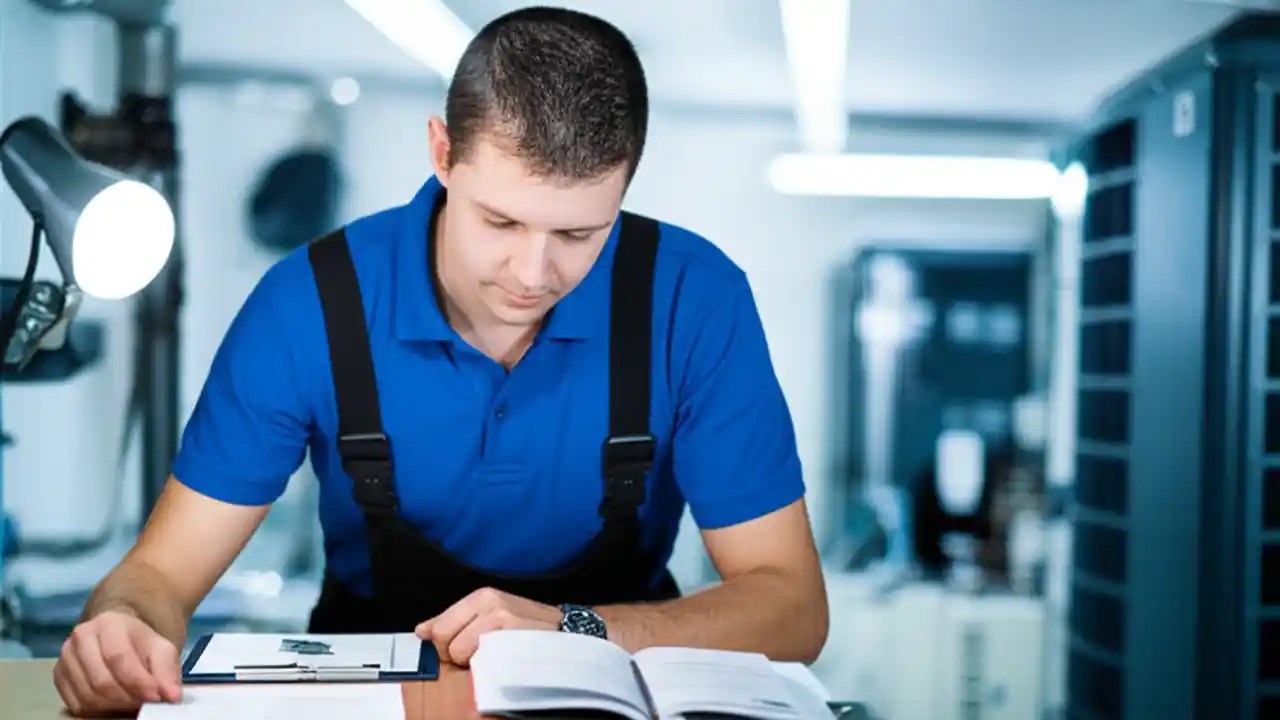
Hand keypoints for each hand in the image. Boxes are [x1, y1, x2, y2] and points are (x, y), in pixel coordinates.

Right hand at [53, 609, 182, 715]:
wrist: (115, 633)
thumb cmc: (139, 642)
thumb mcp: (161, 648)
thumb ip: (167, 669)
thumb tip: (172, 695)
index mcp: (107, 624)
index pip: (119, 657)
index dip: (138, 681)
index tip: (157, 696)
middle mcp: (80, 638)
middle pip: (102, 681)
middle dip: (128, 697)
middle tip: (146, 702)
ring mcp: (65, 658)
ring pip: (88, 696)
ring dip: (115, 706)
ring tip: (133, 702)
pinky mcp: (58, 677)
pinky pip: (76, 704)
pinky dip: (98, 710)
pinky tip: (115, 704)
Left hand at [415, 587, 561, 665]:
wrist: (565, 629)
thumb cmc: (526, 624)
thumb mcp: (488, 612)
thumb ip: (453, 620)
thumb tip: (423, 630)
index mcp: (481, 596)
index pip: (439, 625)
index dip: (443, 644)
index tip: (457, 649)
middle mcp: (490, 604)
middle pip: (446, 639)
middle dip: (454, 655)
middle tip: (474, 656)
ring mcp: (503, 620)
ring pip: (462, 652)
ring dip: (471, 663)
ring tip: (490, 657)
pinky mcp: (513, 639)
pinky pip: (482, 660)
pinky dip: (486, 666)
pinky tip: (500, 660)